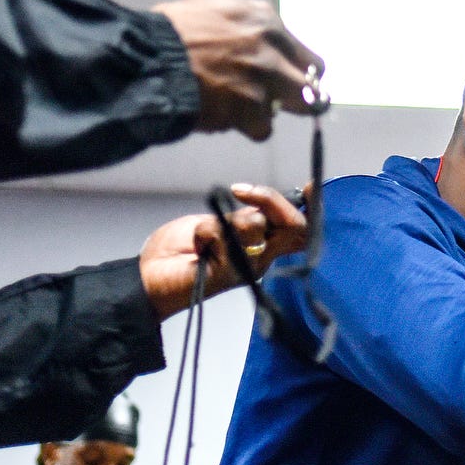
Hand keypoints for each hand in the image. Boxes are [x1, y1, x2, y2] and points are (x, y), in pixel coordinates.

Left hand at [139, 184, 309, 319]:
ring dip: (225, 219)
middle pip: (295, 225)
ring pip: (257, 225)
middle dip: (270, 201)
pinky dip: (208, 232)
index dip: (314, 208)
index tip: (311, 188)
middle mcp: (264, 257)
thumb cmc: (179, 249)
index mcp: (264, 243)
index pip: (302, 227)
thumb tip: (263, 204)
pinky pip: (230, 238)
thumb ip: (244, 216)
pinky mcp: (234, 274)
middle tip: (241, 192)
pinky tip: (197, 249)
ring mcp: (252, 267)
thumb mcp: (217, 221)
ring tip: (204, 236)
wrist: (149, 277)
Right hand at [154, 0, 323, 141]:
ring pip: (285, 110)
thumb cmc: (171, 33)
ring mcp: (265, 82)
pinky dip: (243, 126)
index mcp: (266, 21)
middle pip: (312, 89)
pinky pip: (261, 129)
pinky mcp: (252, 111)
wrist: (148, 59)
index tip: (288, 81)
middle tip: (281, 103)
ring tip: (231, 105)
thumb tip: (262, 43)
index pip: (306, 57)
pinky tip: (220, 114)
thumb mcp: (214, 10)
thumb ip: (248, 27)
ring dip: (262, 112)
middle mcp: (274, 50)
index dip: (297, 73)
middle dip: (301, 99)